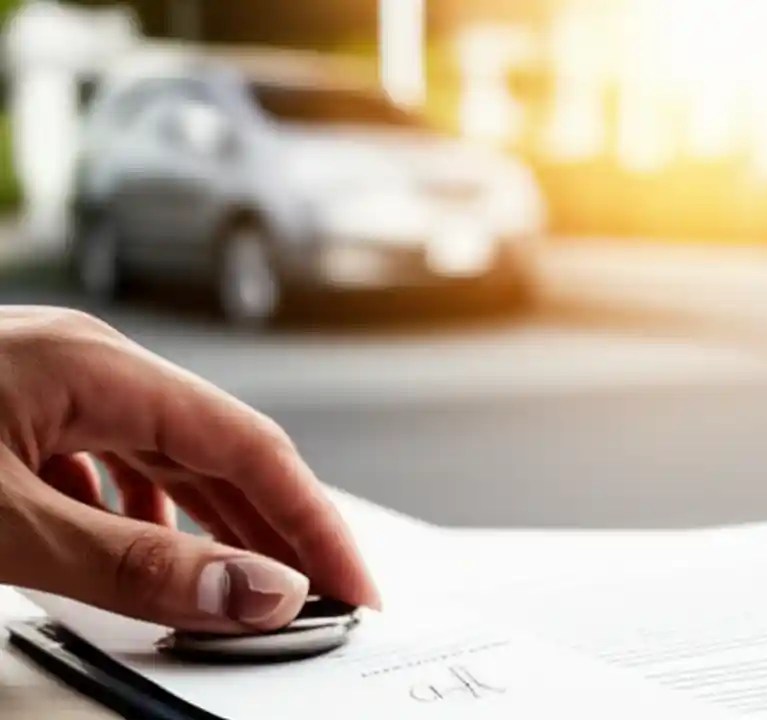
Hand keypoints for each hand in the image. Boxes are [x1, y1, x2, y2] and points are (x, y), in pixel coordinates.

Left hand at [0, 308, 379, 632]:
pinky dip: (144, 514)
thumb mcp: (4, 525)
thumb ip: (132, 565)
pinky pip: (113, 460)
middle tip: (321, 600)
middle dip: (277, 529)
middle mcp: (85, 363)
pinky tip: (140, 549)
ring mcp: (51, 383)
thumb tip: (254, 593)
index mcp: (93, 367)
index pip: (248, 446)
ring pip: (168, 458)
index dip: (313, 523)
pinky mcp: (20, 410)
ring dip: (216, 525)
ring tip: (249, 590)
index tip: (352, 586)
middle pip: (219, 451)